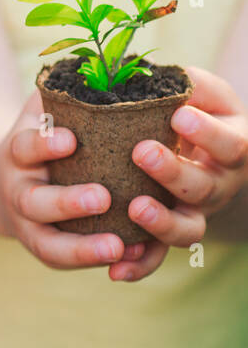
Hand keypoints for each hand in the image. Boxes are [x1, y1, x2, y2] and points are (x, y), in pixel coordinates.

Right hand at [0, 91, 134, 273]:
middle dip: (66, 202)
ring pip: (48, 245)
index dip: (43, 145)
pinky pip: (67, 261)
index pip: (24, 148)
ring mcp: (30, 226)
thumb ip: (67, 92)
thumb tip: (111, 60)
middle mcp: (19, 193)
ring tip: (118, 246)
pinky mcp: (48, 248)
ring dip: (81, 248)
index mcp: (18, 154)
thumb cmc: (42, 135)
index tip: (68, 138)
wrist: (8, 180)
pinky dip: (93, 262)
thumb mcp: (43, 109)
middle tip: (101, 197)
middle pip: (34, 203)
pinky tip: (125, 260)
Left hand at [122, 66, 247, 263]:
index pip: (231, 144)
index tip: (179, 114)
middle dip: (174, 172)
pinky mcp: (164, 233)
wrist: (177, 139)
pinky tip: (115, 270)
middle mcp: (217, 185)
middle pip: (204, 187)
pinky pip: (156, 256)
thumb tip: (175, 77)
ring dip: (161, 223)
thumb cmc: (188, 107)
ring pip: (187, 230)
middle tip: (142, 152)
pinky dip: (138, 265)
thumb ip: (191, 84)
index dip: (208, 133)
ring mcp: (193, 213)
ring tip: (135, 209)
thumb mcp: (198, 90)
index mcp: (233, 149)